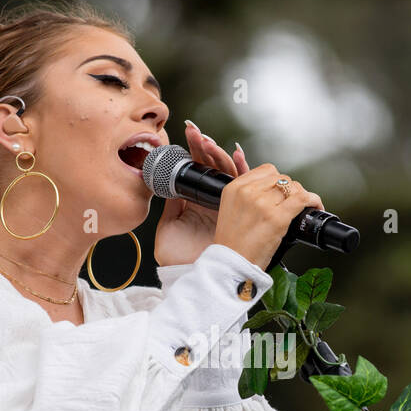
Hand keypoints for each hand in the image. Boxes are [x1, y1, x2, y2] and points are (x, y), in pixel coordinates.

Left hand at [153, 121, 250, 267]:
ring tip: (208, 143)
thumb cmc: (180, 259)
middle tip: (198, 134)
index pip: (196, 170)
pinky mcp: (239, 211)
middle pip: (213, 166)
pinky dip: (241, 168)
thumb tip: (167, 180)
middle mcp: (212, 201)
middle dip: (206, 148)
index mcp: (195, 202)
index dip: (194, 151)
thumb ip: (170, 205)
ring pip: (227, 172)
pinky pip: (243, 185)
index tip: (190, 134)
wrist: (196, 277)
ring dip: (219, 155)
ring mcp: (226, 205)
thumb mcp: (168, 228)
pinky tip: (236, 154)